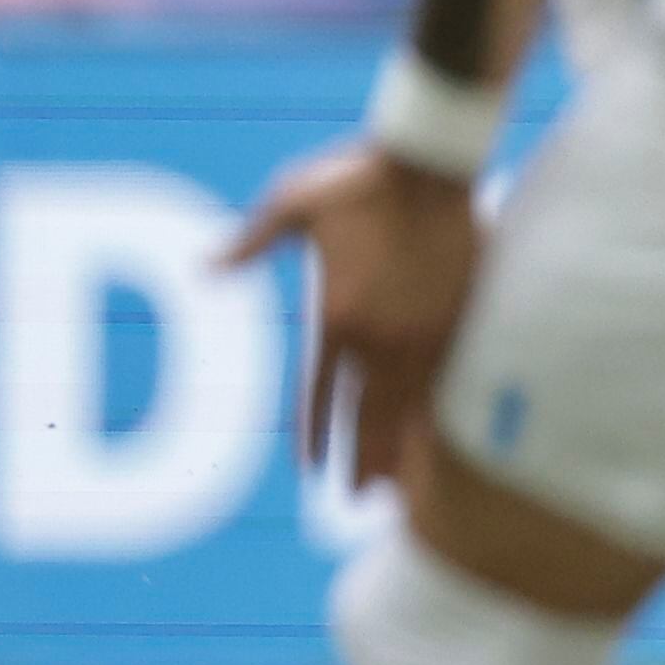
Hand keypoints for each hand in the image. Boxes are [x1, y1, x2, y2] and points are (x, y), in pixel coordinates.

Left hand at [221, 143, 482, 484]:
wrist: (429, 164)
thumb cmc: (356, 179)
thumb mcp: (291, 204)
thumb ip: (251, 244)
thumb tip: (206, 269)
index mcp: (336, 316)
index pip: (319, 395)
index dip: (314, 436)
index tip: (311, 471)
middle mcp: (380, 336)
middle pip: (366, 416)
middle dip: (359, 461)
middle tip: (353, 499)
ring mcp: (423, 329)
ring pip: (408, 407)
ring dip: (399, 449)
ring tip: (394, 487)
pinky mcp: (458, 317)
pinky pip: (446, 379)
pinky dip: (437, 413)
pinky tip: (436, 436)